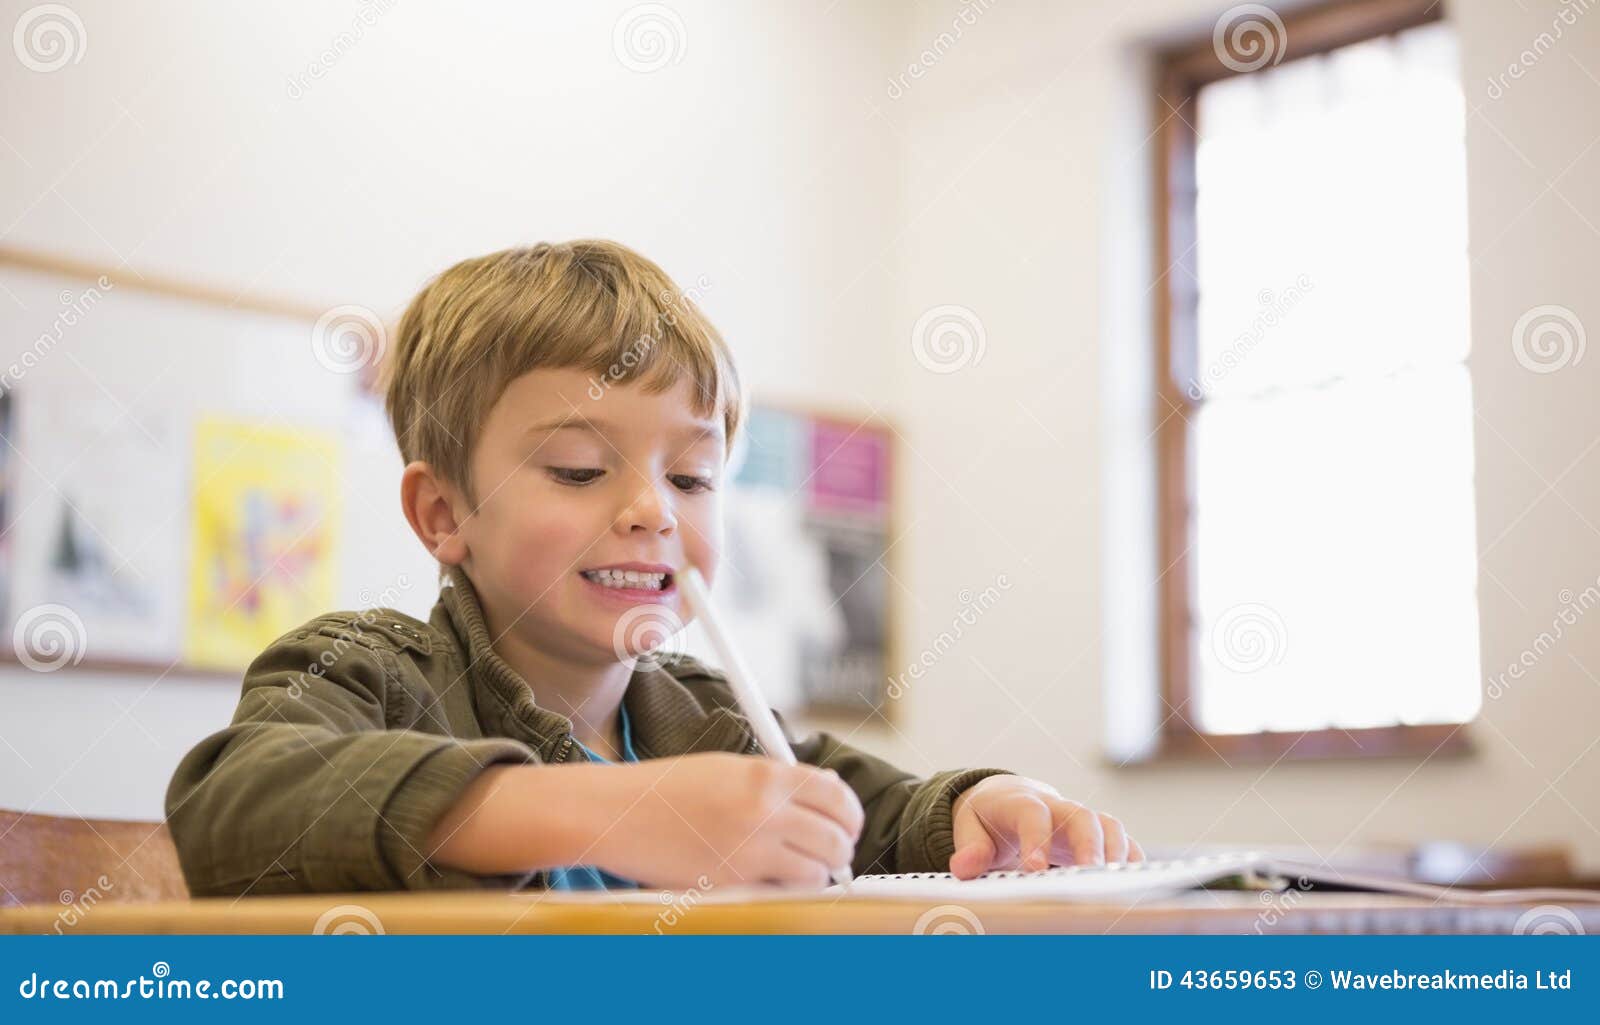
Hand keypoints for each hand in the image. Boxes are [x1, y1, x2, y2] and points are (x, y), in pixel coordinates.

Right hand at [592, 753, 863, 888]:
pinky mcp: (733, 882)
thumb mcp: (727, 767)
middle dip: (840, 850)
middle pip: (837, 839)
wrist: (617, 812)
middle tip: (831, 854)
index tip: (848, 825)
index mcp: (766, 774)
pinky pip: (784, 893)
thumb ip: (776, 780)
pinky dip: (786, 891)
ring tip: (800, 869)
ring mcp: (751, 849)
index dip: (850, 815)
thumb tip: (825, 795)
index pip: (837, 795)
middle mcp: (765, 810)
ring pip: (818, 872)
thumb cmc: (666, 789)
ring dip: (816, 874)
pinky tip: (772, 881)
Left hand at [948, 775, 1143, 878]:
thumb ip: (968, 847)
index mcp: (1020, 803)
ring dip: (1115, 853)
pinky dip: (1131, 860)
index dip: (1035, 838)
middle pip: (1080, 816)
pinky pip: (1122, 841)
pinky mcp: (1097, 834)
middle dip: (1088, 845)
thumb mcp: (968, 827)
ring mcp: (1079, 819)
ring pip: (1108, 826)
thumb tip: (964, 868)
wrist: (1009, 799)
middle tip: (1089, 876)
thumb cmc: (989, 818)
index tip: (1035, 869)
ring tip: (1115, 885)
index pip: (1030, 813)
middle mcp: (1057, 807)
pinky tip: (1132, 886)